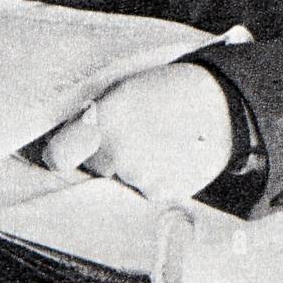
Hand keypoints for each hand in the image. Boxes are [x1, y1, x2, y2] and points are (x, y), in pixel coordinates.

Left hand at [42, 63, 232, 201]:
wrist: (225, 107)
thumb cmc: (171, 91)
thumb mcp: (125, 88)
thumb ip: (93, 116)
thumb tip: (66, 139)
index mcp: (103, 118)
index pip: (58, 156)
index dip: (63, 154)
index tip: (68, 151)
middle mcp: (118, 151)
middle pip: (93, 168)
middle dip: (105, 156)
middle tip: (132, 134)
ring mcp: (140, 177)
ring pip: (119, 181)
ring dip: (131, 168)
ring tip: (156, 142)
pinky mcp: (161, 194)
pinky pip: (143, 192)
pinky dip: (153, 179)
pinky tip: (169, 156)